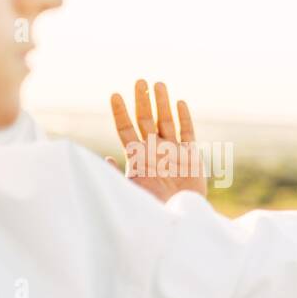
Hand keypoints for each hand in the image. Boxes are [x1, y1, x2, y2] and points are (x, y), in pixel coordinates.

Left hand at [108, 80, 205, 201]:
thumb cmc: (154, 207)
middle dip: (142, 101)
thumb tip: (105, 158)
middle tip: (139, 81)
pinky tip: (179, 103)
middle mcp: (154, 150)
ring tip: (158, 84)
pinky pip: (187, 132)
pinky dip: (184, 118)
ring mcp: (173, 150)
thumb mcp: (133, 191)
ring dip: (162, 103)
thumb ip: (120, 175)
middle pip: (146, 120)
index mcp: (137, 156)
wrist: (181, 216)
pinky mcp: (190, 155)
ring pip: (166, 121)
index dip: (120, 112)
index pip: (126, 129)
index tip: (115, 95)